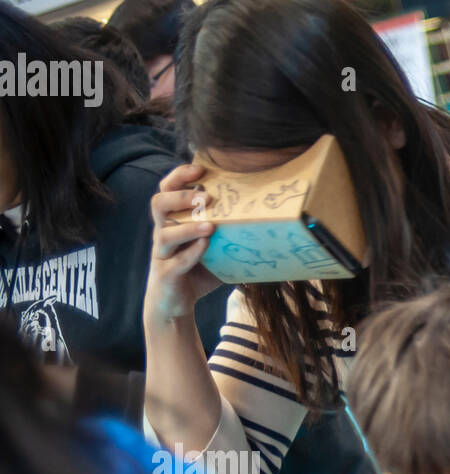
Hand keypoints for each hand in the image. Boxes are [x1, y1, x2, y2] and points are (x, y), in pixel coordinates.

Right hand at [144, 163, 221, 331]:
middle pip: (158, 204)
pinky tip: (206, 246)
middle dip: (180, 196)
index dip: (179, 176)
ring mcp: (162, 253)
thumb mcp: (215, 251)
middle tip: (205, 197)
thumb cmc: (195, 272)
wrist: (175, 304)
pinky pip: (177, 261)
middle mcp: (163, 233)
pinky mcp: (167, 274)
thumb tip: (265, 226)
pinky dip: (192, 253)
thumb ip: (229, 236)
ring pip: (166, 233)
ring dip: (188, 226)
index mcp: (172, 221)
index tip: (200, 169)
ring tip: (210, 225)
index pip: (167, 190)